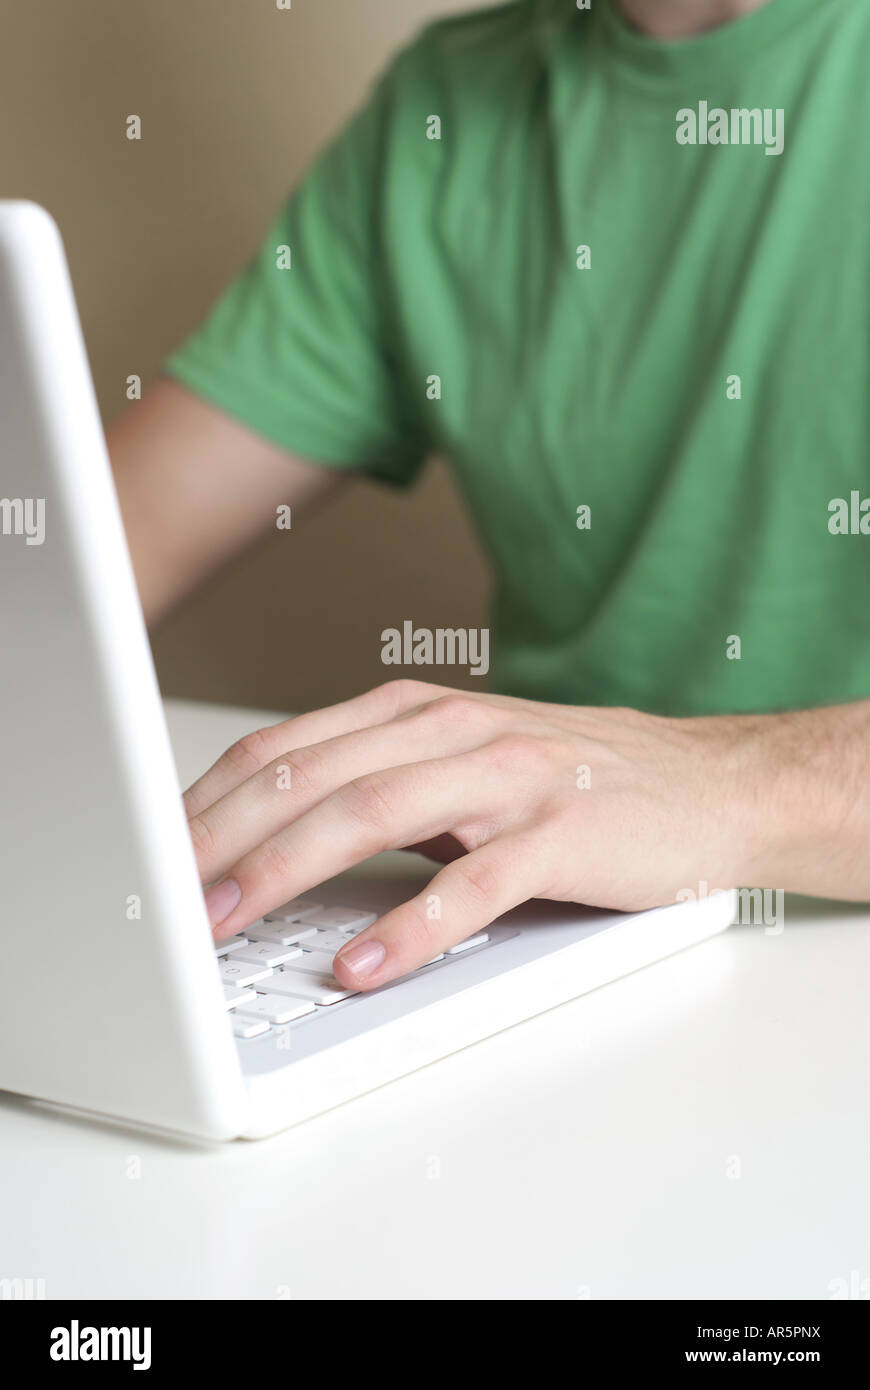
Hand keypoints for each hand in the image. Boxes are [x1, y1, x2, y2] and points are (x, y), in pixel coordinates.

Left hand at [184, 680, 766, 990]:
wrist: (703, 783)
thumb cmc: (568, 782)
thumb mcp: (456, 766)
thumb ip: (373, 787)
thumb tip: (265, 842)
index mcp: (413, 713)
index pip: (284, 751)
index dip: (208, 802)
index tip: (154, 857)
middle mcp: (450, 731)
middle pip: (310, 778)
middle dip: (222, 839)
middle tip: (164, 900)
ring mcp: (507, 778)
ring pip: (372, 814)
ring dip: (288, 871)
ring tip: (228, 924)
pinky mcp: (560, 832)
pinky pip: (471, 884)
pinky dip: (409, 928)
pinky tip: (361, 967)